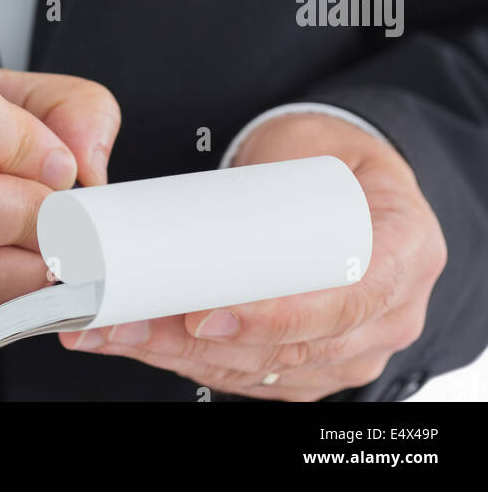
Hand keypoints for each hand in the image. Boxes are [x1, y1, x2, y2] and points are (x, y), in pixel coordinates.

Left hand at [60, 112, 446, 399]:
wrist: (354, 175)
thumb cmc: (336, 154)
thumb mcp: (319, 144)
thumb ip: (274, 171)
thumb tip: (182, 206)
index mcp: (407, 252)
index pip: (342, 305)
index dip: (273, 319)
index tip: (204, 314)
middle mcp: (392, 315)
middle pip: (292, 352)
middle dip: (198, 344)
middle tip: (128, 320)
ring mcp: (356, 348)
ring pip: (263, 372)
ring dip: (180, 356)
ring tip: (114, 329)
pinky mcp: (318, 364)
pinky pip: (256, 377)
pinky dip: (194, 363)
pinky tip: (143, 344)